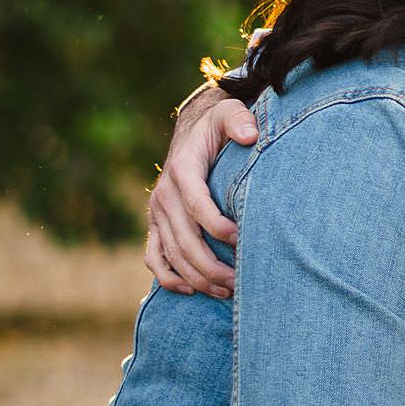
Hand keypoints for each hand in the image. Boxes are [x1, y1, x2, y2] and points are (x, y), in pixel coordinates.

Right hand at [146, 88, 258, 296]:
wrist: (194, 134)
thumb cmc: (218, 128)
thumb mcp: (229, 114)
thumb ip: (239, 120)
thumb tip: (250, 135)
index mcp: (183, 170)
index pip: (196, 203)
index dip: (215, 224)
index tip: (240, 240)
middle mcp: (165, 195)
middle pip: (183, 238)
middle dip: (210, 264)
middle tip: (239, 282)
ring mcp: (158, 213)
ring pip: (171, 254)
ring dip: (196, 277)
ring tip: (226, 292)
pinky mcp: (156, 225)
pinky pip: (154, 256)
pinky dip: (167, 277)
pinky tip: (190, 291)